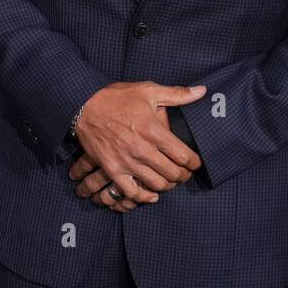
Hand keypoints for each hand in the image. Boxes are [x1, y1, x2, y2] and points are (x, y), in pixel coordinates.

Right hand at [69, 82, 203, 212]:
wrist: (84, 106)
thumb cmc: (117, 97)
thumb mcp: (148, 90)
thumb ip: (177, 94)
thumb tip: (202, 91)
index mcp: (153, 130)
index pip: (183, 155)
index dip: (194, 163)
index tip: (196, 163)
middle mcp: (142, 149)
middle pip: (172, 173)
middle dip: (184, 176)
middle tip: (186, 174)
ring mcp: (127, 162)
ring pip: (156, 184)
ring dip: (168, 186)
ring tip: (171, 181)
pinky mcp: (113, 169)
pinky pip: (132, 192)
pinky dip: (145, 197)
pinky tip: (152, 195)